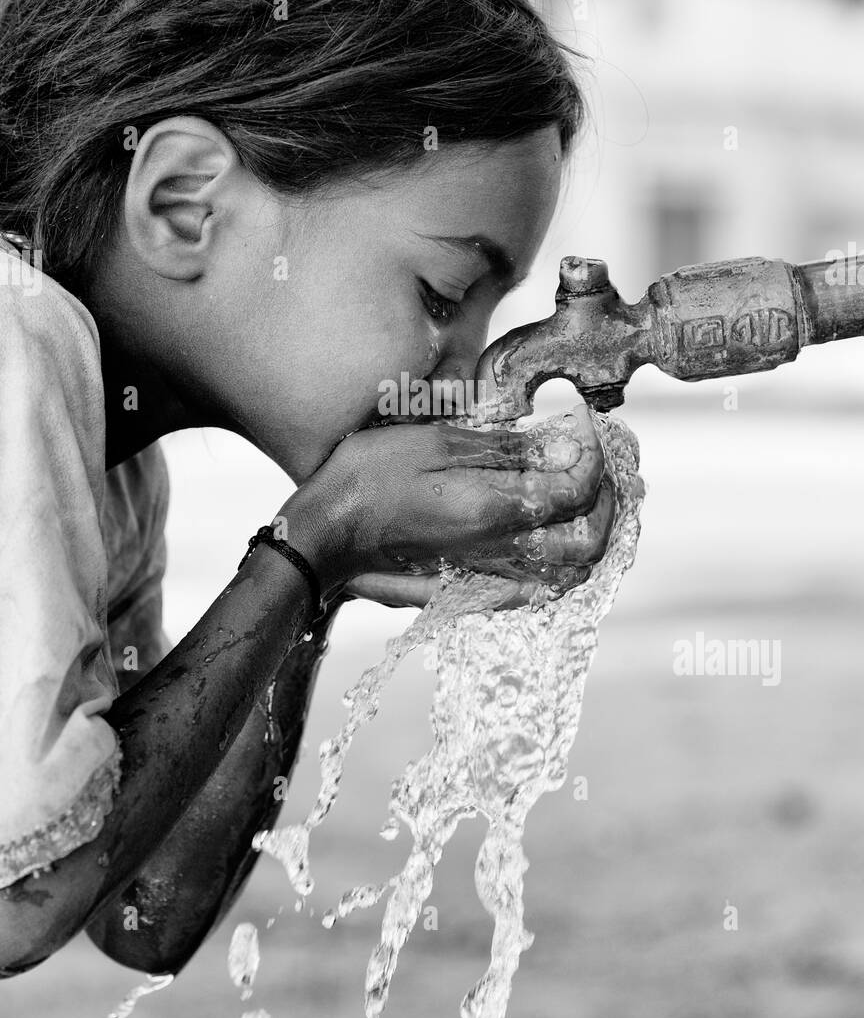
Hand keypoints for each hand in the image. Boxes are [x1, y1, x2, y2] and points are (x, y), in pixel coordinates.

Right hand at [291, 405, 614, 601]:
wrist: (320, 538)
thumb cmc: (366, 480)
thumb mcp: (433, 442)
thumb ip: (503, 449)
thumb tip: (563, 446)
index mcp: (494, 510)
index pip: (577, 490)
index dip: (593, 455)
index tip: (586, 425)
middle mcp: (500, 551)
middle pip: (589, 542)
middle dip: (607, 500)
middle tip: (596, 463)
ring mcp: (487, 577)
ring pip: (568, 573)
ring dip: (588, 533)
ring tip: (580, 496)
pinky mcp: (470, 590)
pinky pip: (535, 591)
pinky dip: (557, 565)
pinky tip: (546, 536)